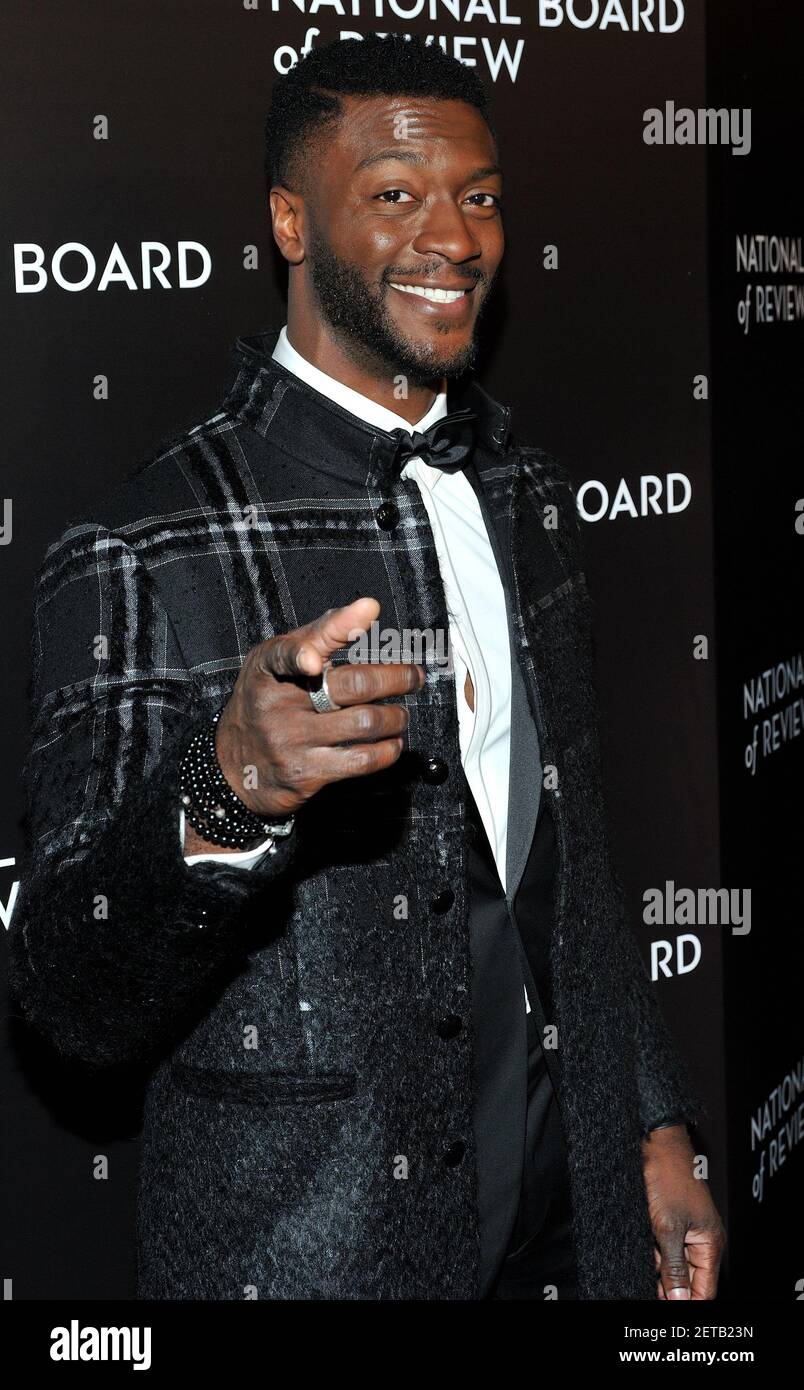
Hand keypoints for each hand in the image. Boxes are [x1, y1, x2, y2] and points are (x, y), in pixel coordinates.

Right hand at [214, 597, 423, 818]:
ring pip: (365, 723)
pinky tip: (391, 743)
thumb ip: (320, 634)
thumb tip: (368, 607)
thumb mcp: (276, 661)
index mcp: (268, 668)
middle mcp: (277, 704)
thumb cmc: (266, 702)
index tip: (314, 659)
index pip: (286, 654)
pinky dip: (388, 750)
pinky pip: (361, 760)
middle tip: (414, 677)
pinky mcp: (306, 774)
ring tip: (401, 714)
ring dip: (397, 717)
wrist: (235, 766)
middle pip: (352, 686)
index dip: (303, 654)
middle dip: (397, 678)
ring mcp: (291, 741)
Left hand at [641, 1124, 725, 1299]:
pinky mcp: (669, 1221)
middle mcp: (701, 1240)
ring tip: (646, 1257)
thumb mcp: (668, 1229)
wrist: (656, 1144)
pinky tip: (642, 1247)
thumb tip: (680, 1300)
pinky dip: (652, 1250)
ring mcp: (685, 1230)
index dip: (686, 1303)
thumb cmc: (667, 1179)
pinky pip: (662, 1247)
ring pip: (672, 1264)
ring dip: (658, 1267)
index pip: (704, 1290)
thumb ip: (674, 1268)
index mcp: (710, 1244)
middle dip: (668, 1285)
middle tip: (649, 1284)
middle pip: (687, 1279)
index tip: (665, 1308)